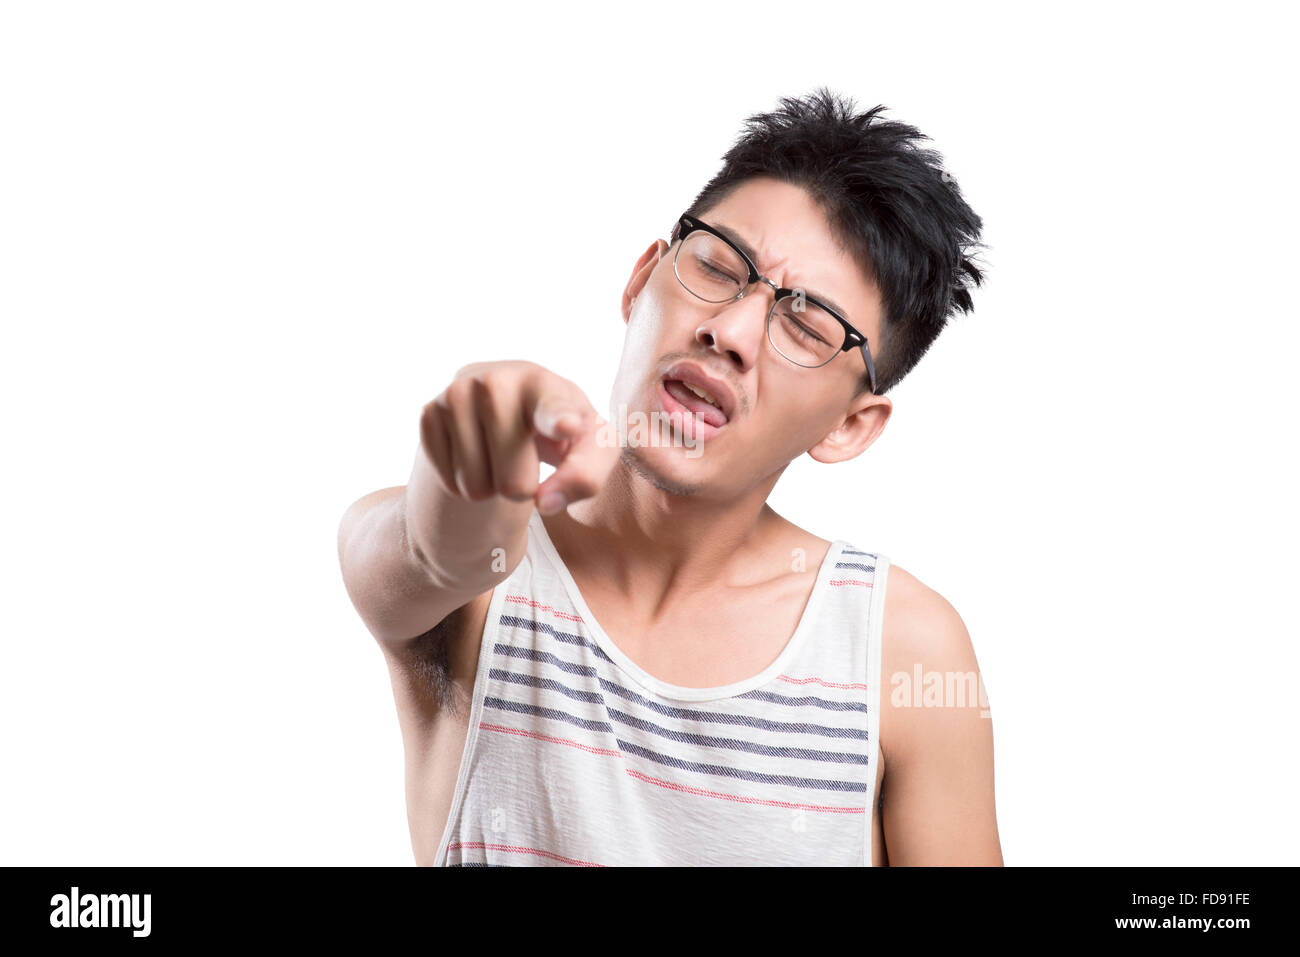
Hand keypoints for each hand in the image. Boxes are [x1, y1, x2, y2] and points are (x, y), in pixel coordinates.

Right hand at [419, 360, 618, 515]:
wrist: (508, 405)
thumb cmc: (558, 431)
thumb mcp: (589, 450)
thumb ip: (584, 476)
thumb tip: (545, 502)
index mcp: (547, 386)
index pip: (553, 407)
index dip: (560, 419)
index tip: (567, 425)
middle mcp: (498, 381)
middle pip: (513, 482)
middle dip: (522, 486)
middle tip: (523, 457)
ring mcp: (457, 394)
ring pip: (476, 487)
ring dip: (491, 486)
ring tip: (498, 452)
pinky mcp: (428, 413)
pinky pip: (450, 483)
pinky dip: (465, 482)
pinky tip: (474, 452)